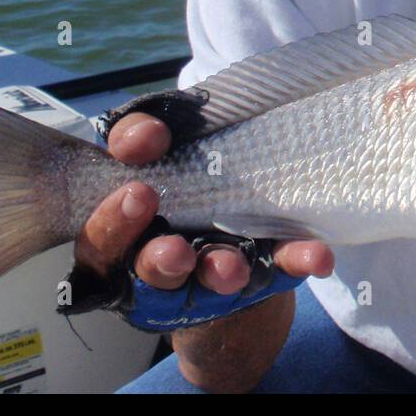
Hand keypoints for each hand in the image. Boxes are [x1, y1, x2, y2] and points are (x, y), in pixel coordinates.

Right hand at [73, 113, 333, 309]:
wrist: (224, 204)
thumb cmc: (175, 167)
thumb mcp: (150, 144)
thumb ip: (138, 136)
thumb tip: (144, 136)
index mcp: (122, 234)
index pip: (100, 239)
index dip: (113, 221)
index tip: (139, 192)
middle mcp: (156, 263)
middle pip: (148, 271)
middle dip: (160, 260)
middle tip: (176, 249)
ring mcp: (207, 272)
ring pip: (207, 279)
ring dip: (220, 271)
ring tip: (233, 268)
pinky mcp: (256, 270)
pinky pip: (277, 268)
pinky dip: (295, 259)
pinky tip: (315, 256)